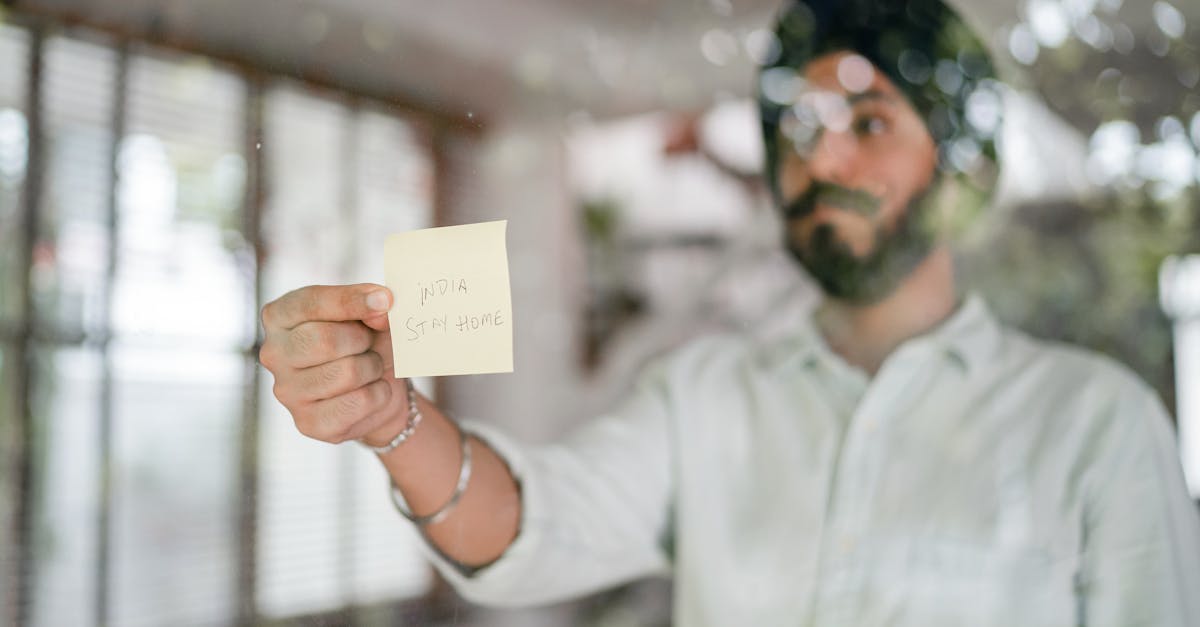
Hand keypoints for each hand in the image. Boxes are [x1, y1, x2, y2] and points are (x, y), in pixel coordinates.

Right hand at [259, 284, 408, 444]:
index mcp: (279, 316)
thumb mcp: (369, 313)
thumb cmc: (365, 343)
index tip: (386, 300)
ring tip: (370, 367)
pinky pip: (359, 402)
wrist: (376, 390)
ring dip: (373, 367)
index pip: (311, 302)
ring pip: (346, 372)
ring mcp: (287, 392)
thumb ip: (373, 304)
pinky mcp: (308, 423)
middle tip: (369, 344)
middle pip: (324, 340)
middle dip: (362, 339)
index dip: (351, 300)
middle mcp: (274, 354)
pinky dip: (380, 393)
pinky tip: (372, 390)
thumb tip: (382, 308)